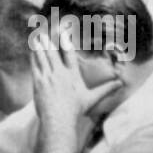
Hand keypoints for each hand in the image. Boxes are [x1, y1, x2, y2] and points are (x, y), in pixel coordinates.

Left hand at [31, 26, 120, 141]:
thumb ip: (106, 89)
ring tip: (37, 37)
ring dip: (39, 46)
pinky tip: (32, 51)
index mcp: (73, 76)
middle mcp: (60, 74)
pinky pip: (35, 66)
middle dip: (49, 42)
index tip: (63, 33)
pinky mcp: (39, 83)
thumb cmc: (76, 110)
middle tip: (44, 31)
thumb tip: (121, 84)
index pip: (70, 55)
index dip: (66, 43)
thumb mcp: (92, 98)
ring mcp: (48, 78)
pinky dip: (33, 57)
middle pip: (53, 54)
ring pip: (43, 58)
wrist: (59, 121)